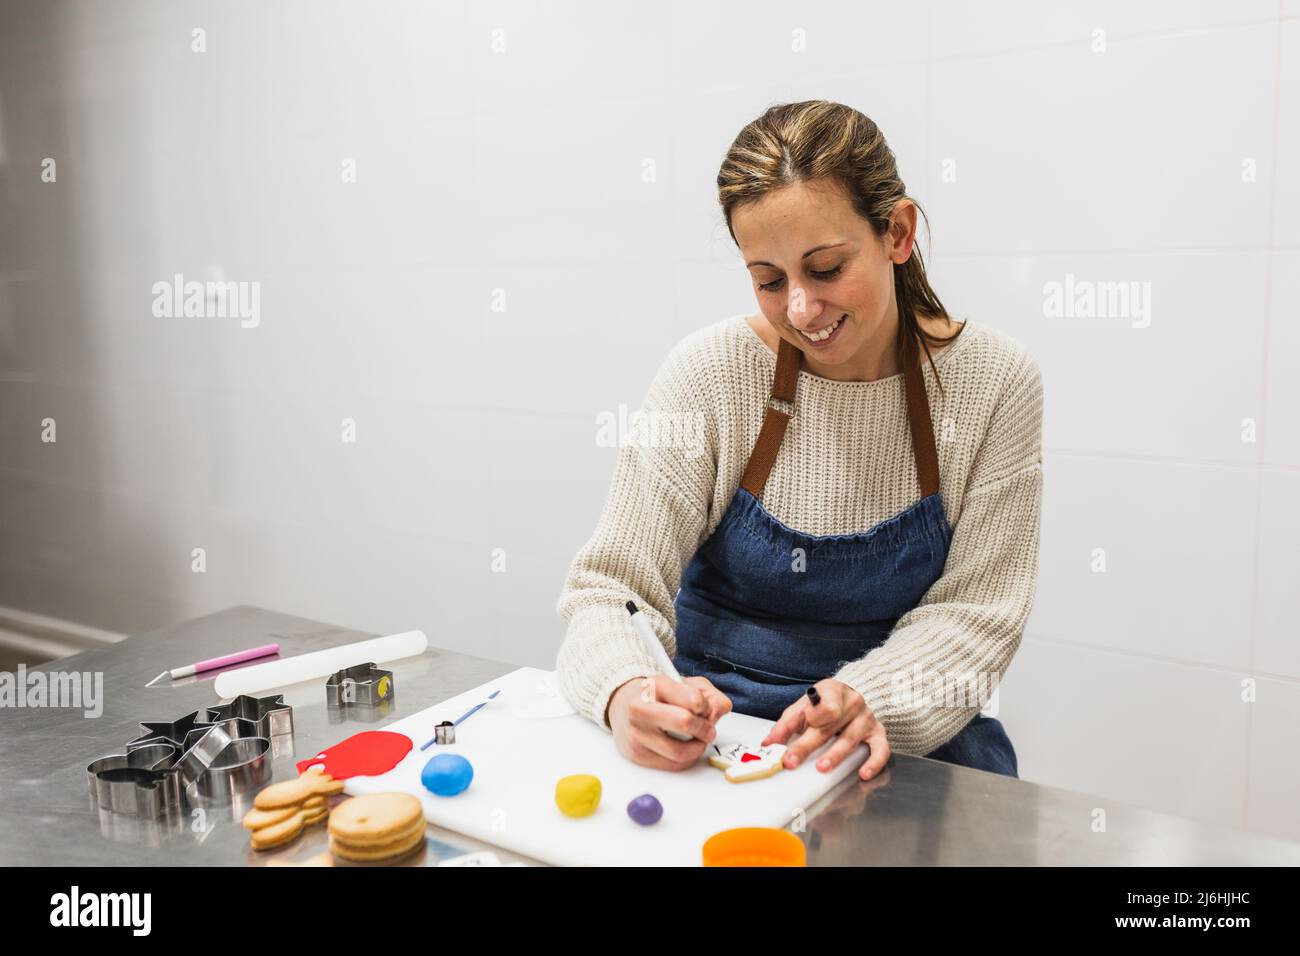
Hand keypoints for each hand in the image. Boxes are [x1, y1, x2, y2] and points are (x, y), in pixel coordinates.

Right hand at [607, 675, 731, 771]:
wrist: (622, 705)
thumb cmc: (657, 695)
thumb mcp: (685, 683)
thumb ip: (709, 695)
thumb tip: (719, 711)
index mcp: (654, 686)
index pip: (693, 700)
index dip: (706, 707)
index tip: (704, 708)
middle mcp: (641, 709)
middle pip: (685, 723)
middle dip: (704, 729)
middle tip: (708, 729)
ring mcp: (637, 734)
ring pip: (680, 752)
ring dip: (697, 748)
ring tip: (697, 740)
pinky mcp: (637, 755)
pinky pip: (673, 765)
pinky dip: (686, 759)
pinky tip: (684, 747)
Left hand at [762, 679, 888, 781]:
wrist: (853, 693)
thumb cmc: (825, 702)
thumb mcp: (804, 705)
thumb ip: (787, 723)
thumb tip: (768, 743)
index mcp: (832, 691)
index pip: (822, 706)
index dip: (811, 719)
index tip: (796, 733)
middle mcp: (852, 703)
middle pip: (829, 726)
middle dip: (808, 746)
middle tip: (793, 761)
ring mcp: (866, 719)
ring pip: (851, 739)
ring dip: (836, 755)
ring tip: (822, 768)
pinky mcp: (877, 733)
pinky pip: (880, 749)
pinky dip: (874, 762)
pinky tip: (863, 774)